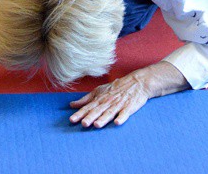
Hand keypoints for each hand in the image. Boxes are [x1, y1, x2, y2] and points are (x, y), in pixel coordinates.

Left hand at [69, 61, 188, 127]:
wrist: (135, 83)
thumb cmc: (115, 88)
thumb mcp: (99, 91)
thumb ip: (86, 99)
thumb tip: (72, 105)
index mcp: (100, 98)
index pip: (88, 107)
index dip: (80, 113)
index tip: (71, 120)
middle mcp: (108, 102)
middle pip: (98, 111)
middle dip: (90, 117)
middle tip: (83, 124)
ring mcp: (118, 104)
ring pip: (109, 113)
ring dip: (103, 119)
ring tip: (97, 125)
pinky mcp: (129, 107)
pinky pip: (125, 113)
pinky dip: (121, 118)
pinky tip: (117, 122)